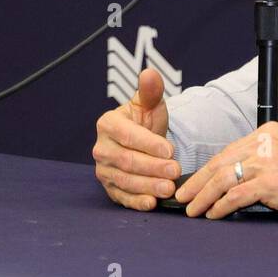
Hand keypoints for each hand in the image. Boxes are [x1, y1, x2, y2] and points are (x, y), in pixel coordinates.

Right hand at [92, 68, 180, 209]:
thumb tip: (150, 73)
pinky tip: (151, 203)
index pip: (128, 136)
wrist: (142, 142)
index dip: (149, 144)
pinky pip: (121, 197)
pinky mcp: (110, 188)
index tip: (170, 149)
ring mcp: (104, 170)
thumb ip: (150, 91)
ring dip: (147, 186)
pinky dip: (136, 202)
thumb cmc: (145, 122)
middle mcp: (101, 148)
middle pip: (127, 160)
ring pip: (125, 180)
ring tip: (168, 188)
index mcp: (108, 124)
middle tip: (175, 171)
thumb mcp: (150, 105)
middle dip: (152, 167)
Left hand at [173, 121, 277, 219]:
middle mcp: (264, 143)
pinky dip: (220, 207)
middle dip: (196, 183)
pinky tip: (213, 214)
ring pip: (222, 179)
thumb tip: (239, 180)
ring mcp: (266, 162)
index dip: (208, 169)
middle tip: (182, 197)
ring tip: (192, 210)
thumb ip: (266, 160)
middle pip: (219, 163)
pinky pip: (236, 196)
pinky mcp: (271, 182)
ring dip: (203, 197)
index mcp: (268, 133)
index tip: (195, 182)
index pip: (228, 151)